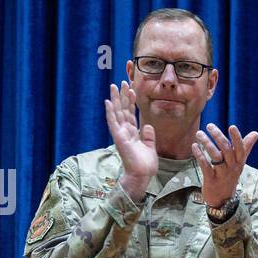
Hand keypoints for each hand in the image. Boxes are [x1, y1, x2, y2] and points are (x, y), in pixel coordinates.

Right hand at [105, 81, 157, 195]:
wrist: (142, 175)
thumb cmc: (145, 164)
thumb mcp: (150, 147)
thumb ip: (148, 136)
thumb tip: (148, 126)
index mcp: (132, 133)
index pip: (130, 113)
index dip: (131, 101)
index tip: (132, 89)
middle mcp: (125, 131)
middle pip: (123, 110)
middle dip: (122, 95)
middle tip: (122, 81)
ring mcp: (121, 134)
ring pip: (117, 112)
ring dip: (115, 99)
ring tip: (113, 86)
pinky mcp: (118, 138)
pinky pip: (113, 123)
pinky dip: (110, 112)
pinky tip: (108, 102)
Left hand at [192, 123, 257, 207]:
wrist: (223, 200)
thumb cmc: (230, 177)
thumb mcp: (240, 163)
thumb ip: (246, 147)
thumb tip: (256, 133)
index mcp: (239, 162)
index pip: (241, 148)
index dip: (237, 138)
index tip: (232, 126)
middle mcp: (232, 168)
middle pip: (227, 150)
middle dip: (218, 136)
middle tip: (209, 126)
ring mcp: (222, 174)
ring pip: (216, 156)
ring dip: (207, 143)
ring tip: (199, 133)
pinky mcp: (211, 180)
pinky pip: (205, 166)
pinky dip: (199, 155)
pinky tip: (194, 146)